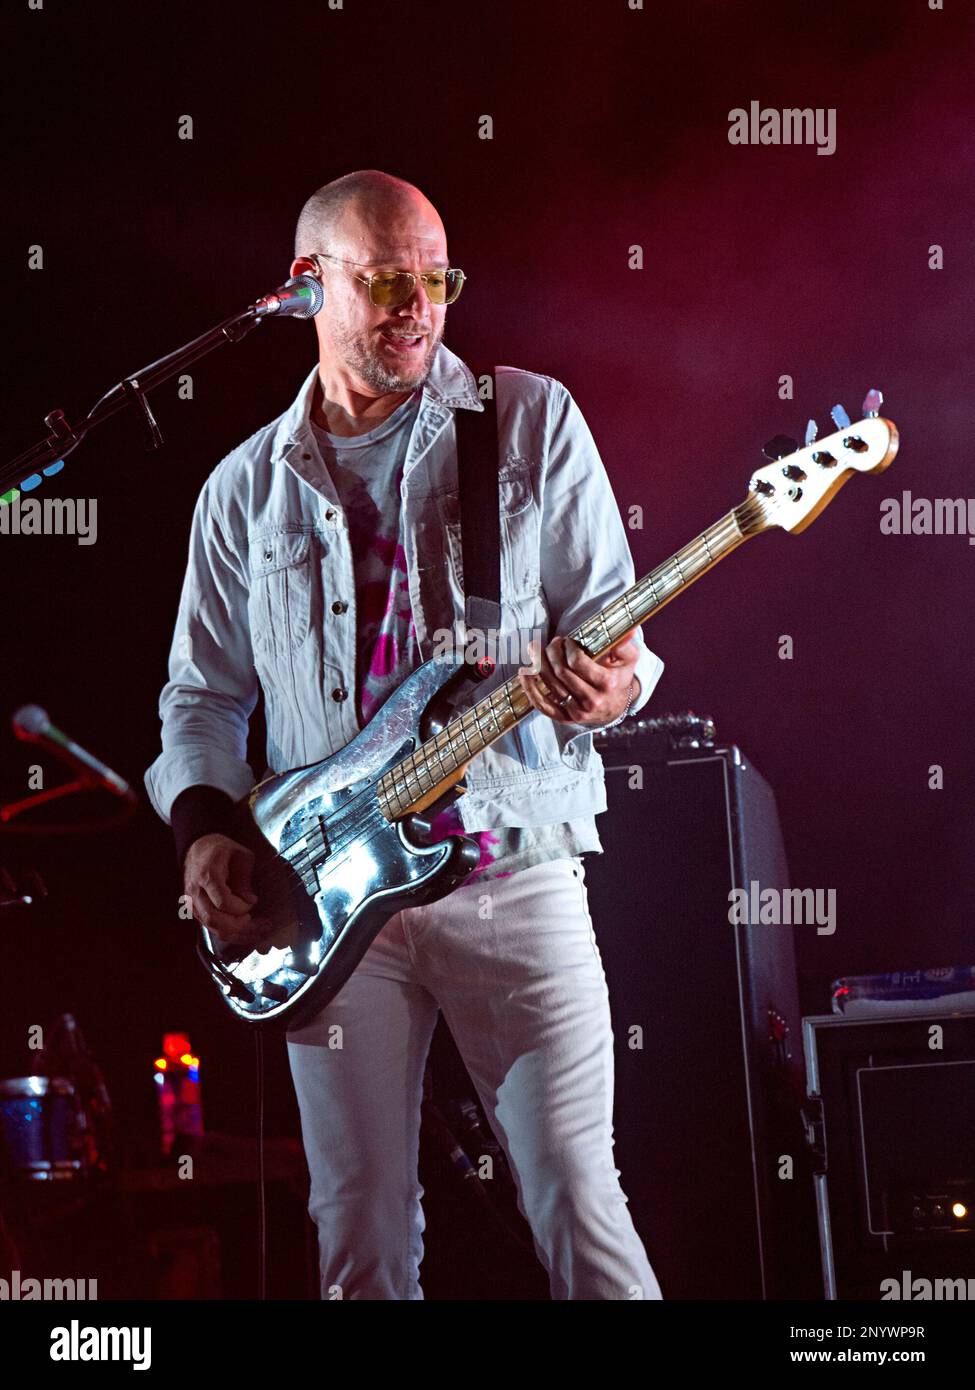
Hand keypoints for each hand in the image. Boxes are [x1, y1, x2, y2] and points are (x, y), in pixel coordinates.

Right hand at [182, 833, 270, 948]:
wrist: (198, 848)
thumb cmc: (222, 850)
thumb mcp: (240, 855)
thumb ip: (244, 878)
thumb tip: (250, 901)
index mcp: (207, 875)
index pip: (222, 902)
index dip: (241, 907)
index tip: (254, 901)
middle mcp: (195, 892)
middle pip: (215, 919)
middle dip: (241, 927)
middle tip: (262, 926)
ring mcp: (192, 903)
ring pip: (212, 928)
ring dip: (237, 935)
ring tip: (259, 933)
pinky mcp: (195, 911)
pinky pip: (211, 928)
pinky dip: (230, 934)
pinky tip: (247, 933)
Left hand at [517, 635, 638, 725]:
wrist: (616, 705)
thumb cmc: (619, 676)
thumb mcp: (629, 658)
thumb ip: (624, 644)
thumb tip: (627, 631)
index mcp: (607, 683)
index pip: (578, 663)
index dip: (568, 648)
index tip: (568, 641)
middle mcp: (592, 700)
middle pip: (561, 672)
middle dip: (552, 652)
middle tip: (553, 642)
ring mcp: (578, 712)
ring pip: (550, 685)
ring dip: (538, 664)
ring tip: (535, 650)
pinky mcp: (566, 718)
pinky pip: (543, 705)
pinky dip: (530, 688)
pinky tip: (524, 673)